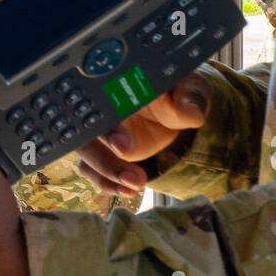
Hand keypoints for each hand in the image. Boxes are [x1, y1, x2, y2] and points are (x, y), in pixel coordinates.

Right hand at [76, 73, 210, 196]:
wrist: (177, 112)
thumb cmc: (179, 95)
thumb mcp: (190, 90)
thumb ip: (189, 98)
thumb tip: (191, 113)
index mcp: (118, 85)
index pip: (101, 101)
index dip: (107, 124)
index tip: (119, 144)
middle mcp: (102, 107)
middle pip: (84, 131)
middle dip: (101, 157)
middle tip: (128, 173)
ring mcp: (101, 131)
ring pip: (86, 152)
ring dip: (104, 172)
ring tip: (134, 184)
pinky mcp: (104, 151)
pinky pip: (91, 168)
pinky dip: (105, 182)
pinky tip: (129, 190)